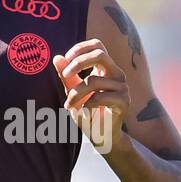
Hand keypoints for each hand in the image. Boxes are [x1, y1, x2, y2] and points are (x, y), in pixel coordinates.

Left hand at [53, 39, 129, 154]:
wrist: (100, 136)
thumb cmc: (87, 112)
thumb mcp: (72, 92)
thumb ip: (66, 76)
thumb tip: (56, 57)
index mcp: (106, 68)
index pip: (97, 45)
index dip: (80, 49)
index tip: (65, 60)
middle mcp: (116, 74)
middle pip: (100, 54)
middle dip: (78, 62)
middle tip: (65, 75)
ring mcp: (122, 87)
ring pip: (93, 80)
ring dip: (76, 93)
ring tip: (69, 105)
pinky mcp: (124, 102)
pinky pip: (100, 97)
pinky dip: (87, 105)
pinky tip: (84, 112)